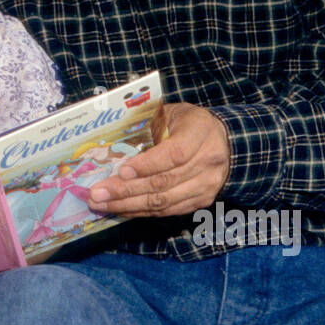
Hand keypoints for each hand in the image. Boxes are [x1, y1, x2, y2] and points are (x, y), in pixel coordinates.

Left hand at [87, 103, 230, 217]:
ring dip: (128, 205)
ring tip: (101, 205)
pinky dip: (141, 212)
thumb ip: (149, 125)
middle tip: (97, 194)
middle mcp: (207, 162)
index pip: (174, 154)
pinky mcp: (201, 201)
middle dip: (126, 190)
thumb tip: (113, 144)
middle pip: (163, 182)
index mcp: (200, 133)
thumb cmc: (190, 123)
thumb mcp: (173, 113)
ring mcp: (206, 185)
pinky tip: (120, 210)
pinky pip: (167, 210)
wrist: (228, 143)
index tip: (122, 170)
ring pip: (163, 201)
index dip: (147, 165)